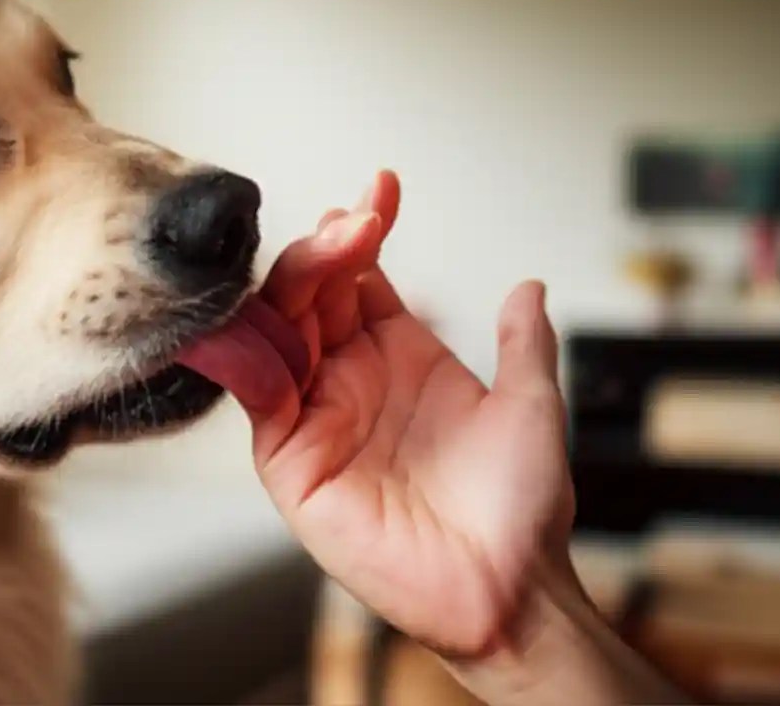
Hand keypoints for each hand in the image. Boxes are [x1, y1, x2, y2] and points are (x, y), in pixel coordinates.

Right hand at [246, 171, 574, 654]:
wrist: (508, 589)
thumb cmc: (520, 512)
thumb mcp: (530, 409)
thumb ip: (523, 346)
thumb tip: (528, 287)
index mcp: (399, 359)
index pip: (358, 278)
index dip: (361, 231)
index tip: (382, 190)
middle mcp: (349, 380)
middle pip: (310, 294)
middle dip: (326, 249)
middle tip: (356, 222)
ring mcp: (316, 415)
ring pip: (276, 331)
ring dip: (293, 284)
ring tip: (331, 249)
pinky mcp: (291, 460)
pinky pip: (256, 396)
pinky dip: (249, 352)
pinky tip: (267, 316)